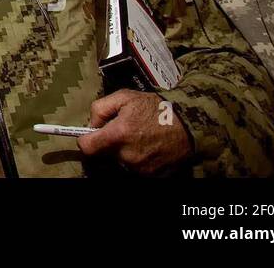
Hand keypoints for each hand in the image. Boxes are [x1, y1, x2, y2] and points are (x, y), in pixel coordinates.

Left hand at [77, 89, 192, 174]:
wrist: (187, 124)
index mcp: (118, 134)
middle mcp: (128, 155)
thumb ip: (100, 108)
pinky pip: (135, 168)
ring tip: (139, 136)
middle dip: (109, 142)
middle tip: (123, 129)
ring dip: (124, 151)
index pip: (87, 147)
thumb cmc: (156, 108)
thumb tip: (90, 123)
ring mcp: (140, 168)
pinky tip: (147, 146)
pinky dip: (137, 158)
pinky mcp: (152, 175)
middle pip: (105, 153)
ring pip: (120, 161)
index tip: (91, 134)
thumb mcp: (124, 97)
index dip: (86, 139)